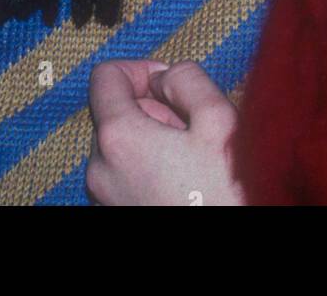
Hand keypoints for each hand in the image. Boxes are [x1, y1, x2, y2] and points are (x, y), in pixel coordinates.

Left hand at [86, 59, 245, 205]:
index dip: (140, 69)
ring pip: (121, 146)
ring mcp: (103, 199)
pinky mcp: (113, 216)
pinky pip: (124, 176)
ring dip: (153, 140)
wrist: (226, 257)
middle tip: (191, 128)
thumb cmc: (224, 195)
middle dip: (152, 109)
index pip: (105, 76)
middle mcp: (100, 169)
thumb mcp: (219, 119)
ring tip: (191, 160)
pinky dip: (149, 167)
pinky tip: (183, 182)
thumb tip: (166, 76)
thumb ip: (186, 79)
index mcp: (119, 138)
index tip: (169, 82)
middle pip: (114, 112)